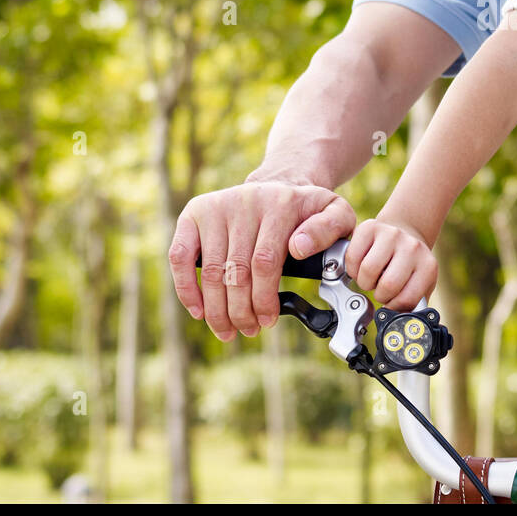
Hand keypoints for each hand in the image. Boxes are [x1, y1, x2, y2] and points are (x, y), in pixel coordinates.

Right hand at [168, 181, 354, 340]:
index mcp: (280, 203)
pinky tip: (199, 311)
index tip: (268, 320)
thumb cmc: (308, 211)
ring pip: (209, 270)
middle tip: (248, 329)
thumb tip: (298, 247)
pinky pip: (180, 256)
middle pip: (235, 271)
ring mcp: (216, 206)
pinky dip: (187, 288)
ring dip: (217, 309)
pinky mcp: (194, 213)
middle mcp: (245, 201)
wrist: (280, 185)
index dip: (264, 299)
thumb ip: (329, 229)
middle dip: (240, 310)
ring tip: (228, 330)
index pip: (265, 262)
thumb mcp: (337, 214)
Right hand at [345, 217, 437, 309]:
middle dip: (379, 295)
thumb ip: (416, 306)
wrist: (403, 233)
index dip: (393, 307)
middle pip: (387, 286)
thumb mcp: (420, 284)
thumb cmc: (409, 266)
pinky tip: (361, 265)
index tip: (391, 303)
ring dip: (364, 282)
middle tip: (380, 289)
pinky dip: (352, 268)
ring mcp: (392, 235)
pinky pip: (353, 257)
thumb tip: (406, 325)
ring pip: (368, 271)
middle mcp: (412, 248)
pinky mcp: (371, 227)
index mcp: (427, 267)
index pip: (406, 300)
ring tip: (371, 278)